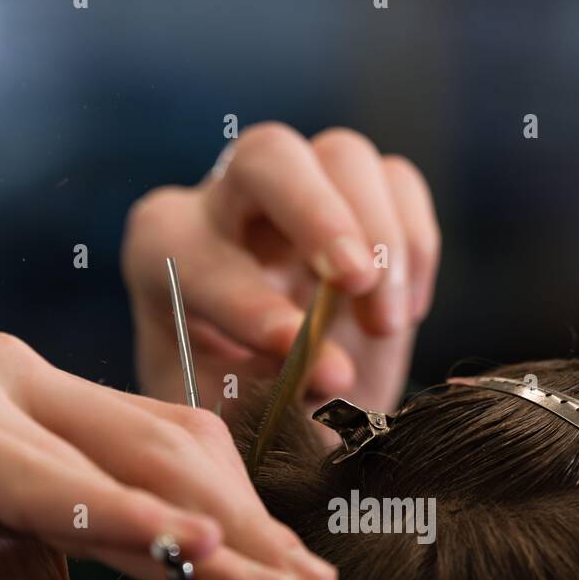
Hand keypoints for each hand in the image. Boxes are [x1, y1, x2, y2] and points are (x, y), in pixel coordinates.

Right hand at [0, 332, 336, 579]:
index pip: (190, 468)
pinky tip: (176, 549)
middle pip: (176, 455)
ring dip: (201, 532)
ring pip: (124, 454)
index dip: (258, 533)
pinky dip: (104, 511)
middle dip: (248, 537)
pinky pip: (32, 473)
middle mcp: (22, 385)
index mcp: (59, 424)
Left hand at [122, 124, 440, 414]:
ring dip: (381, 242)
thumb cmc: (241, 415)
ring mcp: (298, 188)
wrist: (286, 407)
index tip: (299, 351)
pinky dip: (414, 246)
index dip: (253, 305)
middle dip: (318, 217)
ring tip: (386, 325)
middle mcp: (224, 202)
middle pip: (268, 157)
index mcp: (164, 253)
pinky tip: (405, 312)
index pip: (202, 254)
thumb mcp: (230, 421)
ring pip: (344, 158)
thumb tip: (333, 373)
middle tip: (356, 282)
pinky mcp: (361, 194)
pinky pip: (399, 181)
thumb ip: (264, 400)